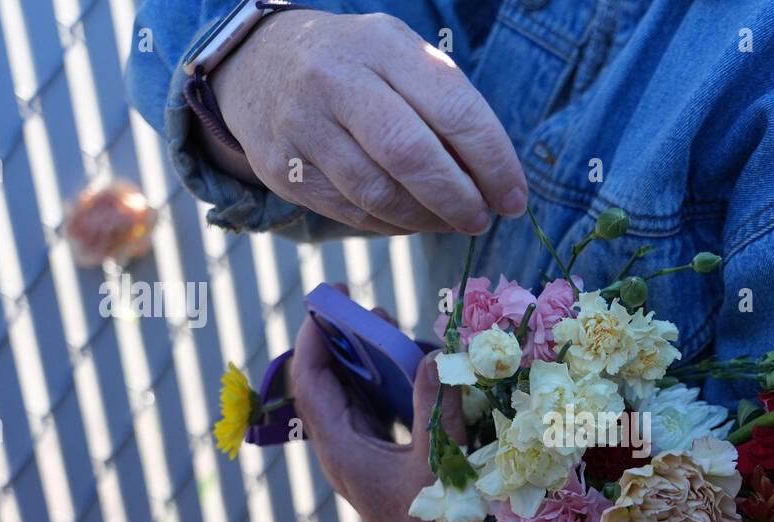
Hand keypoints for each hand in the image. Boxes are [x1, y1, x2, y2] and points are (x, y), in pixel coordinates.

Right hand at [208, 9, 526, 234]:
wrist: (259, 62)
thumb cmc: (357, 68)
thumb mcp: (401, 59)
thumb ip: (446, 108)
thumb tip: (496, 184)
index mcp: (383, 45)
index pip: (453, 109)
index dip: (492, 162)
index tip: (513, 198)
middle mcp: (336, 79)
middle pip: (412, 157)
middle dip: (459, 199)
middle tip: (481, 219)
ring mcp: (302, 125)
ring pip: (379, 195)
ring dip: (427, 219)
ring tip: (449, 220)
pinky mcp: (281, 167)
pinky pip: (351, 214)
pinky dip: (392, 225)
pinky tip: (409, 219)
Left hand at [290, 299, 468, 521]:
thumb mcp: (441, 463)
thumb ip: (435, 408)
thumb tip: (434, 356)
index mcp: (343, 454)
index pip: (313, 383)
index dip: (316, 338)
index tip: (328, 300)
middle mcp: (346, 455)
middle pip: (331, 386)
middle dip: (344, 341)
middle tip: (364, 305)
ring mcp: (366, 462)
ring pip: (355, 399)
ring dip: (368, 362)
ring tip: (389, 327)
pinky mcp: (388, 468)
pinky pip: (378, 415)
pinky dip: (389, 386)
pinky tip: (413, 369)